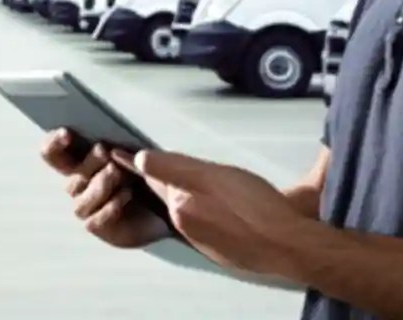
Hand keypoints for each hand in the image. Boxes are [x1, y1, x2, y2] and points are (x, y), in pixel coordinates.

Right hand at [40, 129, 171, 248]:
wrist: (164, 207)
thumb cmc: (144, 175)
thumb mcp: (134, 155)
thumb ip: (120, 148)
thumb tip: (109, 145)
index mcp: (80, 162)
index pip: (52, 153)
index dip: (53, 143)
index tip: (66, 133)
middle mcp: (78, 185)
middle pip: (70, 174)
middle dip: (87, 162)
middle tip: (104, 152)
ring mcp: (86, 207)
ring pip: (80, 198)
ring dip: (99, 184)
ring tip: (119, 173)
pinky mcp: (97, 226)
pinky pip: (94, 220)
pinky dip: (110, 207)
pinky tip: (126, 194)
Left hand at [113, 148, 310, 277]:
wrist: (286, 245)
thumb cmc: (256, 207)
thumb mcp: (212, 176)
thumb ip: (173, 167)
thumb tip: (140, 159)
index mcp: (180, 204)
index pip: (152, 177)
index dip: (138, 162)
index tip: (116, 154)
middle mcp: (185, 224)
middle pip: (172, 192)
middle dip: (170, 178)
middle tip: (176, 164)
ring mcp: (202, 239)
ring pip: (190, 207)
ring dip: (192, 196)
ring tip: (212, 186)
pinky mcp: (220, 249)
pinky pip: (207, 224)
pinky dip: (209, 213)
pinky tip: (228, 208)